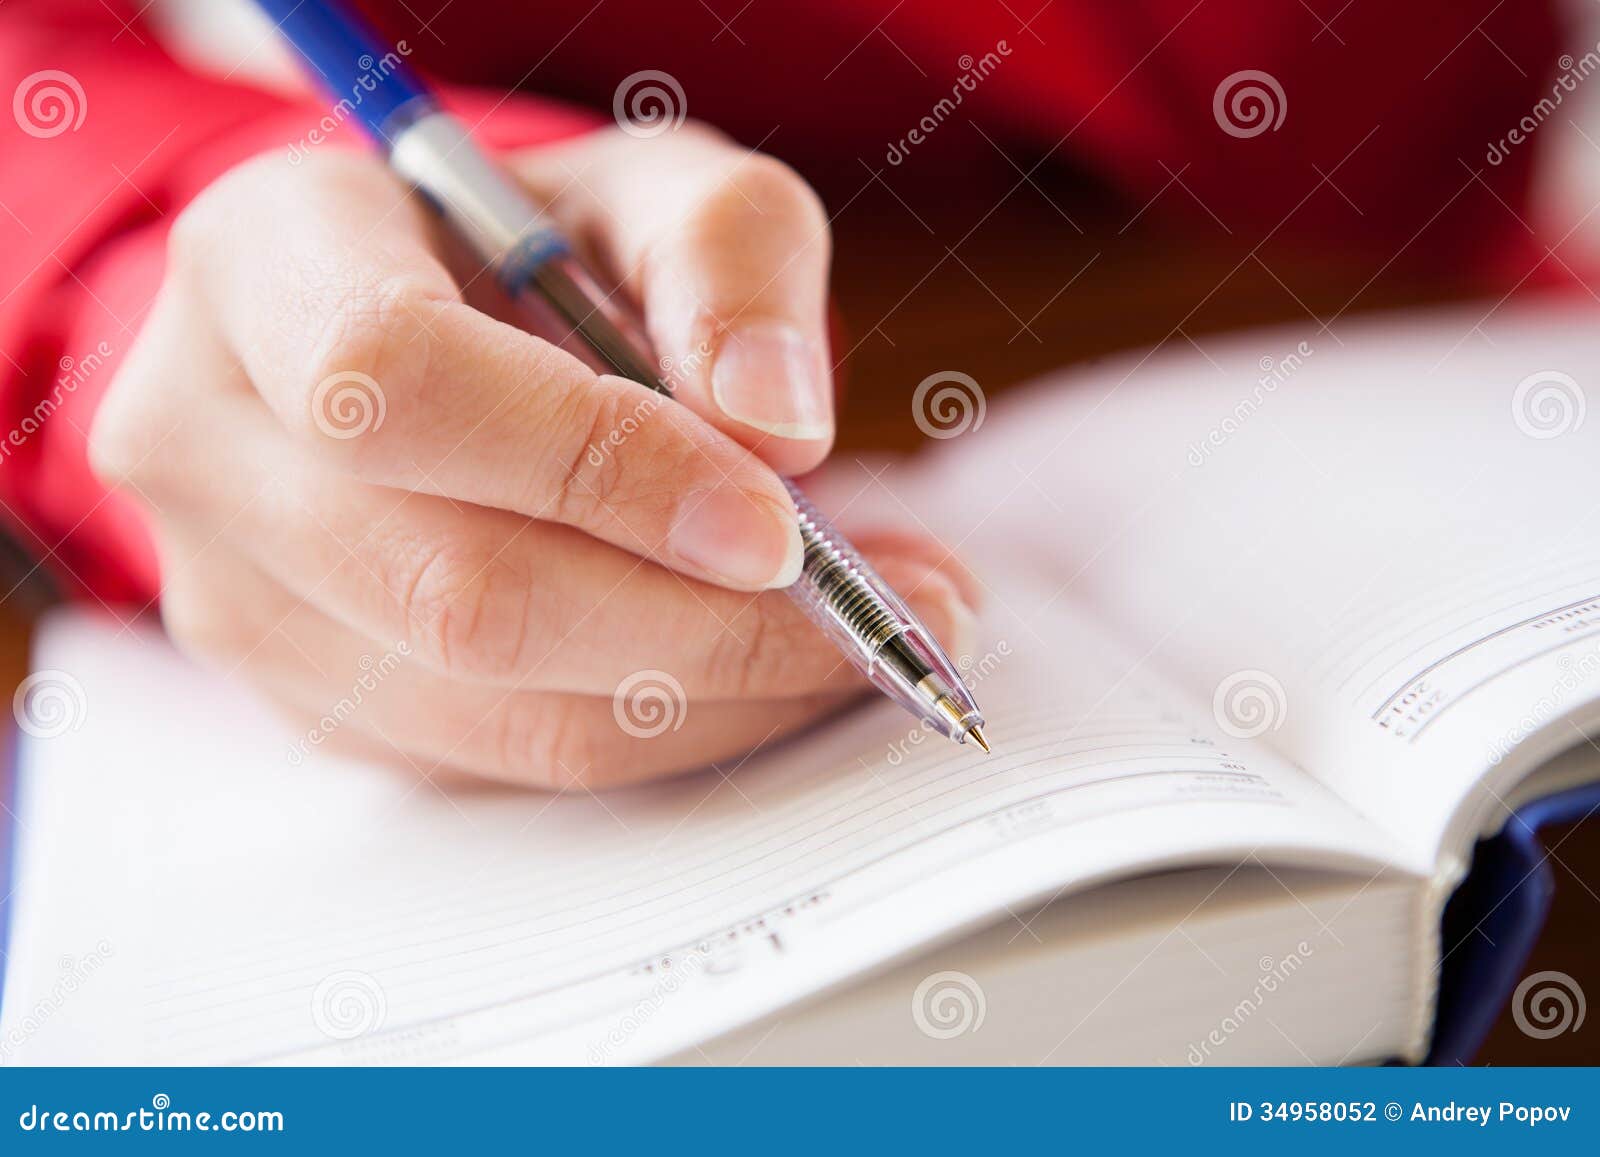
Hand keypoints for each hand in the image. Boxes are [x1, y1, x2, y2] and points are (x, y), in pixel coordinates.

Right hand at [90, 124, 978, 789]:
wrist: (416, 324)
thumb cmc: (533, 247)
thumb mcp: (649, 188)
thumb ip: (726, 260)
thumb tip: (777, 436)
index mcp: (262, 261)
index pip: (399, 384)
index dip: (596, 467)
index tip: (777, 523)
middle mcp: (209, 439)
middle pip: (456, 590)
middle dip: (704, 625)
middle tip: (882, 611)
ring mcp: (240, 595)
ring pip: (493, 711)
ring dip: (714, 696)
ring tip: (856, 640)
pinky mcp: (311, 699)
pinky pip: (507, 763)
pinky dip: (666, 733)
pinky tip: (757, 672)